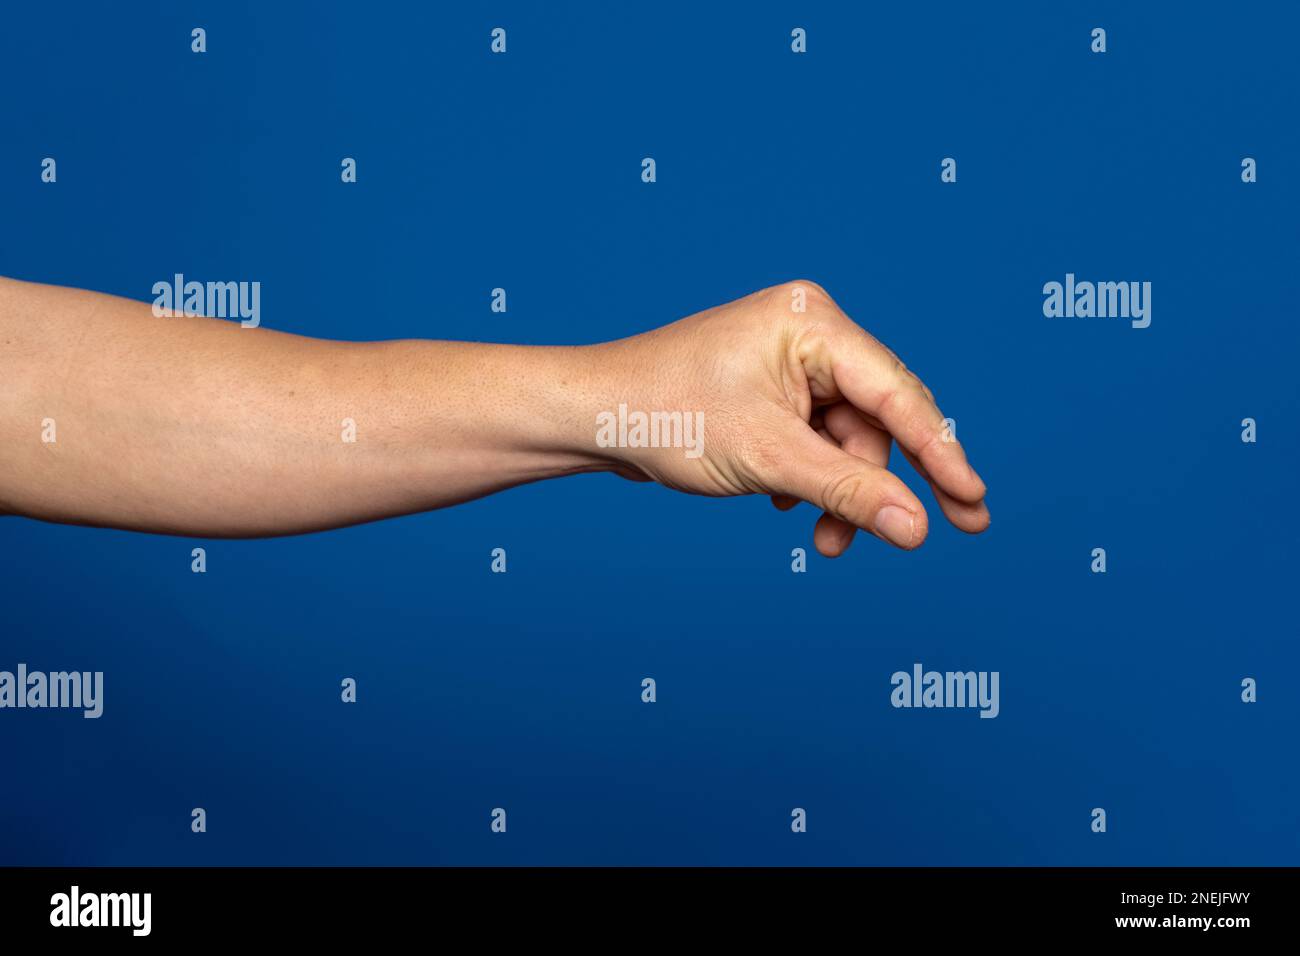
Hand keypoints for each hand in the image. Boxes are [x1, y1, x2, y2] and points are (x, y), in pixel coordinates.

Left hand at [587, 281, 989, 555]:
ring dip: (839, 492)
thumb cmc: (668, 415)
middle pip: (877, 419)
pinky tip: (783, 504)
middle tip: (923, 538)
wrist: (593, 416)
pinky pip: (815, 438)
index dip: (941, 453)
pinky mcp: (770, 389)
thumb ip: (850, 492)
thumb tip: (918, 529)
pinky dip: (810, 478)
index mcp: (814, 324)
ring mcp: (788, 361)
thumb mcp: (770, 460)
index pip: (898, 394)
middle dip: (880, 484)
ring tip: (823, 540)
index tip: (974, 502)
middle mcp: (808, 332)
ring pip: (846, 439)